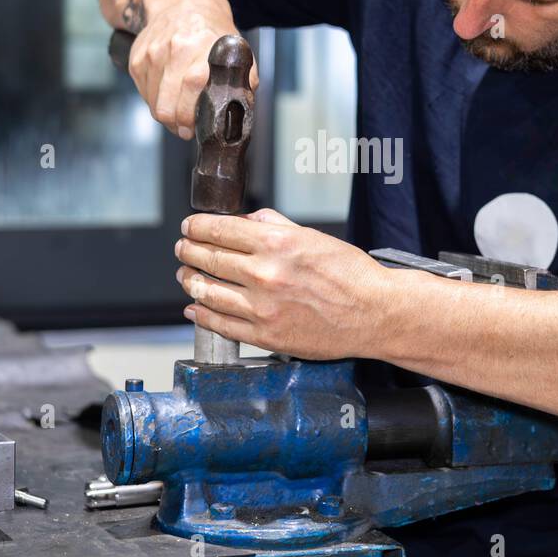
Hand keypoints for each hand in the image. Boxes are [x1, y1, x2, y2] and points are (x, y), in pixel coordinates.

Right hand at [97, 0, 257, 139]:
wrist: (180, 1)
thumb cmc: (211, 30)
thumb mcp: (236, 48)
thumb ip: (245, 79)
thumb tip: (242, 110)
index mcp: (203, 44)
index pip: (193, 83)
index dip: (190, 112)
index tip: (194, 127)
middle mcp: (175, 47)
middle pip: (167, 103)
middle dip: (178, 123)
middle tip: (187, 128)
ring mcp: (152, 52)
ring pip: (154, 103)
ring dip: (167, 114)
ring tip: (180, 110)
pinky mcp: (137, 58)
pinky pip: (144, 94)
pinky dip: (156, 100)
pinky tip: (168, 92)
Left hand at [175, 208, 394, 359]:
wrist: (375, 313)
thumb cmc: (351, 275)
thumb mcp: (312, 236)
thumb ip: (274, 225)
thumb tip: (245, 220)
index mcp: (277, 243)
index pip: (219, 230)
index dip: (197, 226)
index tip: (190, 226)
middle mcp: (265, 274)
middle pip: (208, 258)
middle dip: (188, 250)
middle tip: (183, 248)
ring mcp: (262, 308)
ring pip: (207, 291)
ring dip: (189, 280)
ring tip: (186, 275)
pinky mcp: (265, 336)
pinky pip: (221, 324)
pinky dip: (201, 314)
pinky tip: (195, 307)